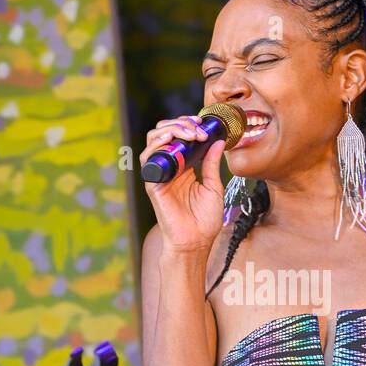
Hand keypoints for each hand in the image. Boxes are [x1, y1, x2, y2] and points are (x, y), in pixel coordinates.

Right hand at [139, 114, 226, 254]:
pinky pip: (148, 158)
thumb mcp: (214, 186)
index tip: (204, 125)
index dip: (188, 125)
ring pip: (153, 140)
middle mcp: (169, 167)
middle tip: (198, 128)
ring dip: (171, 129)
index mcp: (183, 166)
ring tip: (190, 133)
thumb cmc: (205, 220)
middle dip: (181, 123)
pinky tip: (170, 140)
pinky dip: (157, 144)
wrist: (196, 241)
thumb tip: (218, 141)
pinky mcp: (152, 183)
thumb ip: (212, 163)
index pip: (179, 136)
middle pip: (164, 133)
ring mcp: (159, 174)